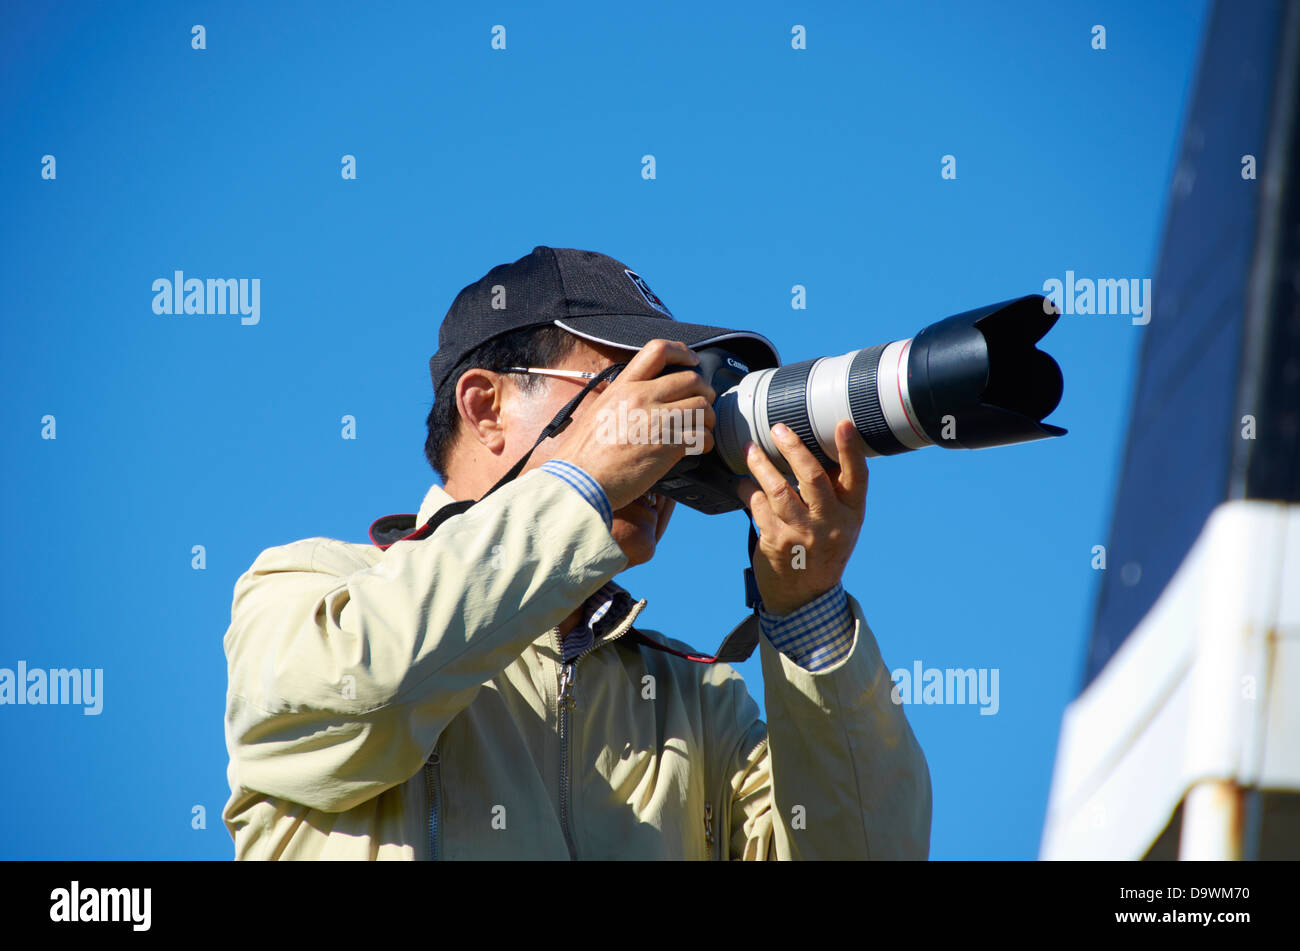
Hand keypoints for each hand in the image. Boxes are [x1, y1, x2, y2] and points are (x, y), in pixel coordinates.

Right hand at [543, 339, 715, 511]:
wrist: (580, 481)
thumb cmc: (584, 454)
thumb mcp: (599, 411)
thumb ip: (622, 399)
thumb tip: (643, 399)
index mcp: (622, 387)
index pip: (657, 350)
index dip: (682, 351)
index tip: (692, 361)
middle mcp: (641, 398)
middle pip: (691, 379)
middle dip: (704, 391)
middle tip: (703, 403)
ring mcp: (656, 421)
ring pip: (702, 406)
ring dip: (708, 418)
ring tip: (702, 428)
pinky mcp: (667, 446)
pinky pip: (702, 436)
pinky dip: (706, 441)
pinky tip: (699, 447)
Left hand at [736, 420, 869, 615]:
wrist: (805, 597)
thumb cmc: (823, 548)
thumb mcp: (841, 523)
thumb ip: (835, 492)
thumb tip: (819, 447)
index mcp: (851, 514)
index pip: (857, 477)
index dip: (851, 450)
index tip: (843, 424)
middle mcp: (830, 524)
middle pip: (813, 478)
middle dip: (794, 448)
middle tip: (778, 429)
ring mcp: (802, 534)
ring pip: (779, 490)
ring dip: (761, 466)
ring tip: (750, 450)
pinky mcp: (776, 543)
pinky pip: (758, 507)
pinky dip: (747, 491)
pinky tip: (742, 484)